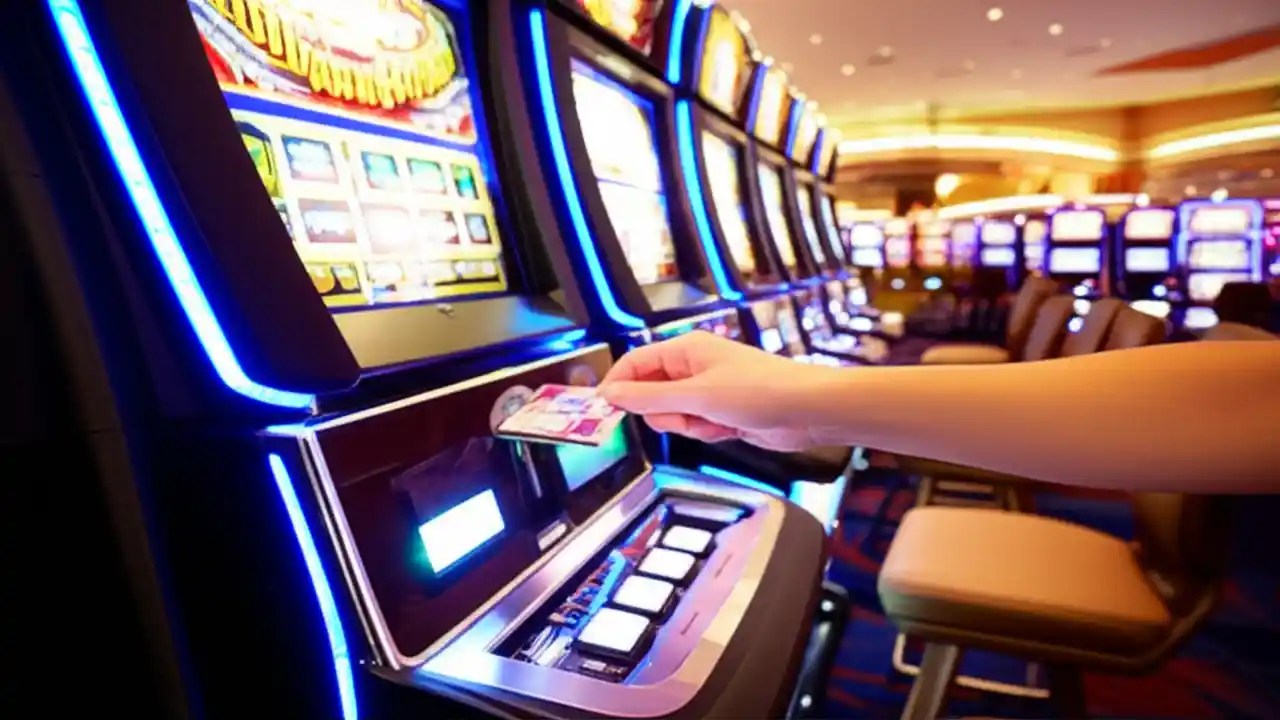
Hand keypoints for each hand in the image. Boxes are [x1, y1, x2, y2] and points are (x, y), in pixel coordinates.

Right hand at [599, 332, 838, 451]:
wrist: (807, 410)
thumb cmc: (758, 391)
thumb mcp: (696, 397)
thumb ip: (650, 398)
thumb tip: (611, 394)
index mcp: (685, 349)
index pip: (635, 363)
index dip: (618, 385)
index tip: (604, 410)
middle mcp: (693, 367)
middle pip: (652, 393)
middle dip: (665, 413)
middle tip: (688, 416)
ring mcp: (708, 390)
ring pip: (673, 414)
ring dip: (689, 425)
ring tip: (716, 421)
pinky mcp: (721, 411)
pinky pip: (695, 425)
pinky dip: (707, 432)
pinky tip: (728, 428)